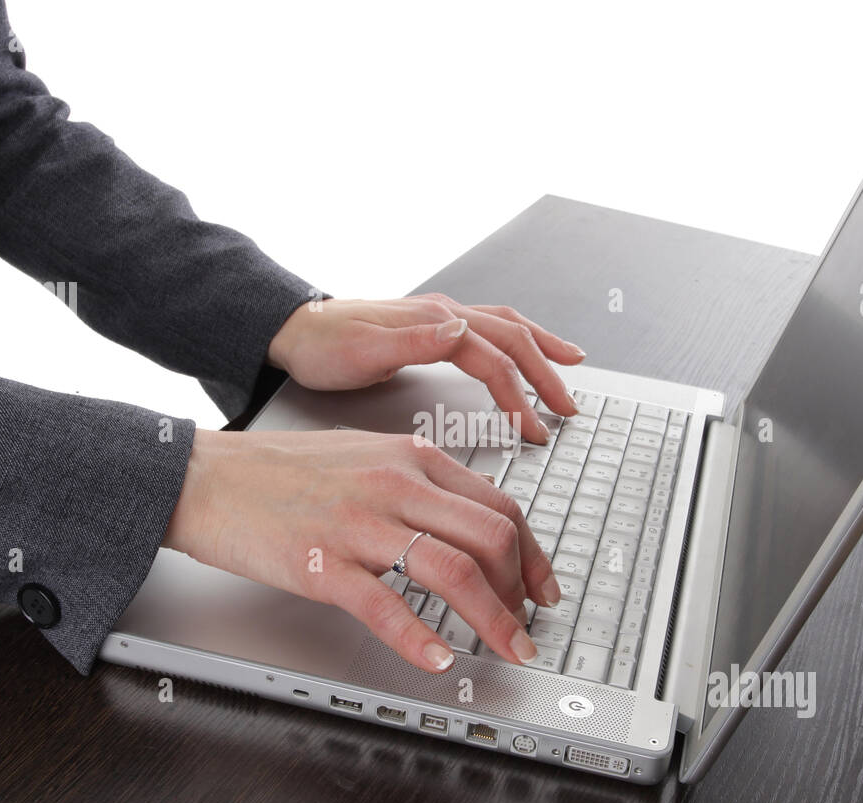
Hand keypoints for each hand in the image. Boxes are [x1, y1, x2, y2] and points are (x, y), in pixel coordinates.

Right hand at [162, 428, 563, 671]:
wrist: (207, 477)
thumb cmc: (280, 472)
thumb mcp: (365, 456)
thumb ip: (417, 484)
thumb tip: (466, 525)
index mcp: (412, 459)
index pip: (500, 505)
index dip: (533, 556)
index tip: (541, 589)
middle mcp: (395, 485)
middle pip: (491, 537)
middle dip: (522, 592)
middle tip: (526, 628)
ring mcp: (360, 524)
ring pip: (453, 571)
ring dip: (493, 620)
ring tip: (507, 652)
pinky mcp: (322, 562)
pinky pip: (385, 605)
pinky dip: (419, 638)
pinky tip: (437, 660)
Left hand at [267, 294, 585, 443]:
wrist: (292, 330)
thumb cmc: (322, 348)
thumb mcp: (363, 350)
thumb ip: (416, 340)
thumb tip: (462, 329)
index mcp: (433, 320)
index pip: (493, 359)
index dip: (519, 396)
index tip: (535, 429)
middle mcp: (443, 313)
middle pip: (512, 338)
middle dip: (545, 373)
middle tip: (569, 408)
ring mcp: (440, 317)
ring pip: (506, 327)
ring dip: (541, 348)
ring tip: (571, 366)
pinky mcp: (433, 327)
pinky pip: (489, 330)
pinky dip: (516, 341)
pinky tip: (523, 352)